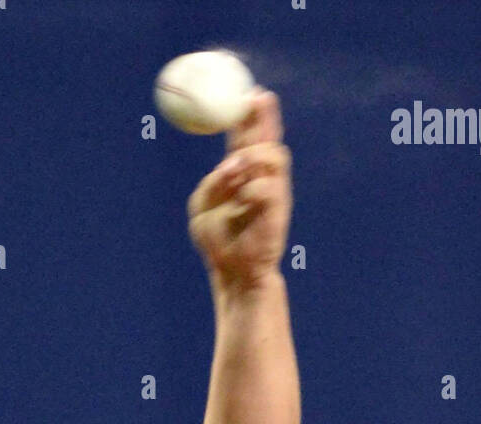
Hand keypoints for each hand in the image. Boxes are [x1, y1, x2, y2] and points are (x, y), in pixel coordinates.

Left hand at [187, 89, 291, 292]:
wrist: (233, 274)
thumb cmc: (218, 241)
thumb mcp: (201, 207)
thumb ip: (212, 183)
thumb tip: (228, 166)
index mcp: (240, 175)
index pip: (246, 138)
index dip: (247, 115)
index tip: (246, 93)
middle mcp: (260, 179)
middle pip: (267, 138)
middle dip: (264, 116)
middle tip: (258, 99)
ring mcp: (273, 193)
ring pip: (274, 156)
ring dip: (254, 154)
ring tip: (234, 166)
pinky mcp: (278, 211)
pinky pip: (268, 189)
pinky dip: (252, 188)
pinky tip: (241, 200)